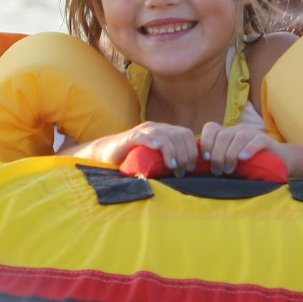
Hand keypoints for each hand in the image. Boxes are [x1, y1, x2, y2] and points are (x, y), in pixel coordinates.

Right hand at [83, 121, 200, 172]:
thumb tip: (190, 173)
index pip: (186, 134)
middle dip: (185, 154)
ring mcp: (143, 131)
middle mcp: (156, 128)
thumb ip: (171, 160)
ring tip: (172, 166)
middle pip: (179, 135)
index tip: (193, 167)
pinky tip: (157, 147)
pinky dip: (151, 141)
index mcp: (165, 131)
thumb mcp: (157, 159)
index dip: (193, 149)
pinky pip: (142, 136)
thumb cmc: (134, 159)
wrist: (108, 154)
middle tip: (183, 171)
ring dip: (172, 151)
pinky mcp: (129, 137)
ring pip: (164, 135)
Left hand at [198, 123, 278, 176]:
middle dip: (217, 154)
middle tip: (217, 171)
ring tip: (228, 169)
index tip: (204, 158)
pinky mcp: (266, 139)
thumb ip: (218, 161)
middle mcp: (238, 130)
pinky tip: (243, 159)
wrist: (279, 163)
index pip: (211, 128)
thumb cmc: (251, 165)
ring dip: (231, 154)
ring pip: (238, 137)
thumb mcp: (231, 162)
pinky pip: (256, 140)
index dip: (206, 141)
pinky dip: (248, 149)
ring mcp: (253, 133)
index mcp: (227, 134)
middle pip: (223, 135)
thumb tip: (199, 169)